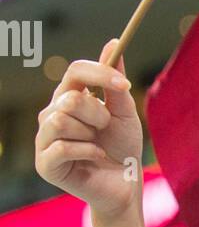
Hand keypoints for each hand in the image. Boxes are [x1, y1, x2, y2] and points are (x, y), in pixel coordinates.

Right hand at [34, 40, 143, 219]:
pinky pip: (62, 146)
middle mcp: (51, 114)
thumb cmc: (122, 146)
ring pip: (62, 120)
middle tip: (105, 128)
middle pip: (70, 98)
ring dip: (90, 133)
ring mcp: (44, 139)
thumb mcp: (124, 112)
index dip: (99, 73)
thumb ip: (115, 82)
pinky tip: (97, 157)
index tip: (125, 84)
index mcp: (69, 97)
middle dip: (98, 113)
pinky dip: (88, 151)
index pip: (75, 71)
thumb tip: (112, 43)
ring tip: (98, 144)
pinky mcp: (44, 163)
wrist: (124, 183)